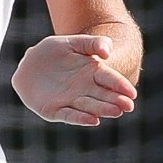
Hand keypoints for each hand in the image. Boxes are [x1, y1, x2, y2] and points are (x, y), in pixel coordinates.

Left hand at [11, 34, 137, 125]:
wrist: (31, 64)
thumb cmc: (55, 51)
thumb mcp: (72, 42)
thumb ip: (92, 43)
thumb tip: (107, 53)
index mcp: (93, 72)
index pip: (110, 79)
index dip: (121, 85)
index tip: (131, 92)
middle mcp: (85, 89)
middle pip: (103, 96)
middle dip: (116, 101)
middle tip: (128, 106)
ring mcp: (71, 100)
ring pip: (89, 107)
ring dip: (102, 109)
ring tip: (116, 112)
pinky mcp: (56, 110)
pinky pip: (69, 115)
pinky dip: (80, 118)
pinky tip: (93, 120)